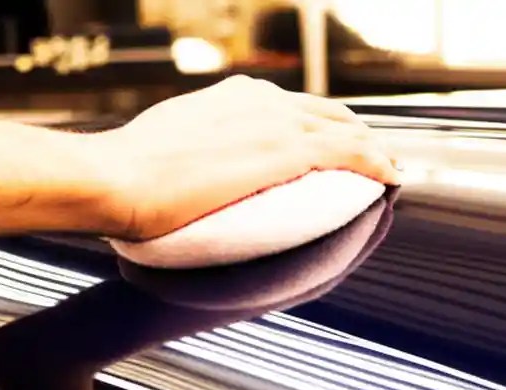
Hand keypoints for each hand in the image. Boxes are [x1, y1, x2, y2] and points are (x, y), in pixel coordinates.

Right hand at [80, 75, 400, 239]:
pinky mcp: (284, 153)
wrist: (114, 177)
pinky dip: (376, 163)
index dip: (324, 125)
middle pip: (329, 113)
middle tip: (377, 159)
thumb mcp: (173, 145)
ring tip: (392, 170)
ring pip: (347, 130)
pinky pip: (348, 154)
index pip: (295, 106)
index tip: (337, 143)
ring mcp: (275, 124)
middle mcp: (261, 99)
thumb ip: (202, 150)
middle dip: (358, 134)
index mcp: (235, 96)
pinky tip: (391, 176)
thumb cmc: (129, 174)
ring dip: (376, 151)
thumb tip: (202, 171)